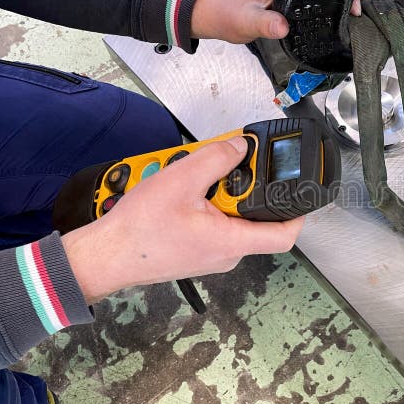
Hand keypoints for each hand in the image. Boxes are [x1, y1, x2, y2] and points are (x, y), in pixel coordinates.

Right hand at [62, 137, 303, 303]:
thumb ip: (216, 158)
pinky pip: (210, 223)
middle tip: (218, 168)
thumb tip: (240, 147)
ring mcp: (211, 255)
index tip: (298, 189)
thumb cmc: (138, 229)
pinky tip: (178, 194)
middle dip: (239, 187)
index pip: (285, 234)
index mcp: (232, 241)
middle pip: (253, 216)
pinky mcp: (195, 251)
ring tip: (188, 180)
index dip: (298, 212)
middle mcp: (227, 253)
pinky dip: (201, 204)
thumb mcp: (181, 180)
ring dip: (214, 193)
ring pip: (228, 217)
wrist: (105, 256)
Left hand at [190, 0, 369, 43]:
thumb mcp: (246, 21)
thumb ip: (264, 24)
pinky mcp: (286, 4)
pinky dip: (324, 11)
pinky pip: (310, 5)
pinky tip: (333, 22)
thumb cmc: (228, 15)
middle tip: (359, 12)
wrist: (214, 17)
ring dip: (336, 4)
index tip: (353, 1)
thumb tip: (283, 27)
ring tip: (354, 18)